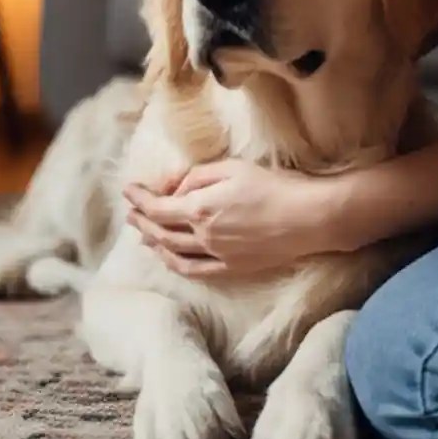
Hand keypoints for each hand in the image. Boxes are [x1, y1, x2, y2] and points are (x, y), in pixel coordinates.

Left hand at [122, 160, 334, 277]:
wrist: (309, 217)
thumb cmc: (274, 186)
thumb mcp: (232, 168)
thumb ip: (198, 177)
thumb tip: (175, 189)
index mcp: (200, 208)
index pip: (157, 208)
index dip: (139, 200)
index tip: (129, 191)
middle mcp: (203, 235)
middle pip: (160, 232)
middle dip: (141, 221)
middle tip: (131, 213)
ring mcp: (217, 255)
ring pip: (173, 254)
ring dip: (154, 244)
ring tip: (143, 236)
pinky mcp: (233, 267)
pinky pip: (195, 270)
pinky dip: (175, 264)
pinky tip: (169, 258)